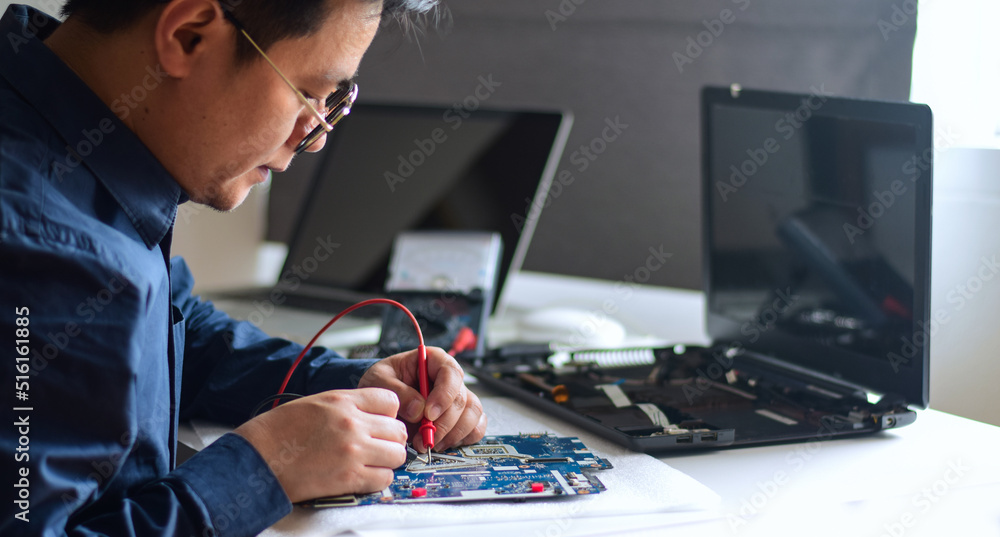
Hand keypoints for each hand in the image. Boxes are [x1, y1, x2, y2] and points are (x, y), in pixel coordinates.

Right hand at [234, 388, 406, 502]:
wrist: (257, 457)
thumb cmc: (281, 430)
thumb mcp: (318, 403)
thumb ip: (350, 405)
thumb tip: (376, 414)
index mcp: (344, 401)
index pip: (391, 401)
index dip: (389, 414)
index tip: (381, 422)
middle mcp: (352, 424)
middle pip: (398, 430)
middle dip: (390, 439)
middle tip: (377, 446)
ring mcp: (353, 451)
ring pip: (397, 455)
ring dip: (387, 460)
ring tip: (370, 461)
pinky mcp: (349, 477)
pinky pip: (383, 478)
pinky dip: (377, 479)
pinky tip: (362, 475)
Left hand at [358, 346, 486, 451]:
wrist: (379, 399)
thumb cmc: (382, 382)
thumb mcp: (379, 380)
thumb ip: (398, 392)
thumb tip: (418, 410)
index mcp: (433, 360)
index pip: (450, 372)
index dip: (444, 395)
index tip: (429, 414)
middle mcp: (449, 379)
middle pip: (462, 398)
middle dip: (445, 422)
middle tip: (426, 437)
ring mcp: (457, 398)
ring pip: (472, 413)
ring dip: (454, 433)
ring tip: (431, 443)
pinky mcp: (460, 417)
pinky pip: (476, 426)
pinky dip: (464, 438)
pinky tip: (445, 443)